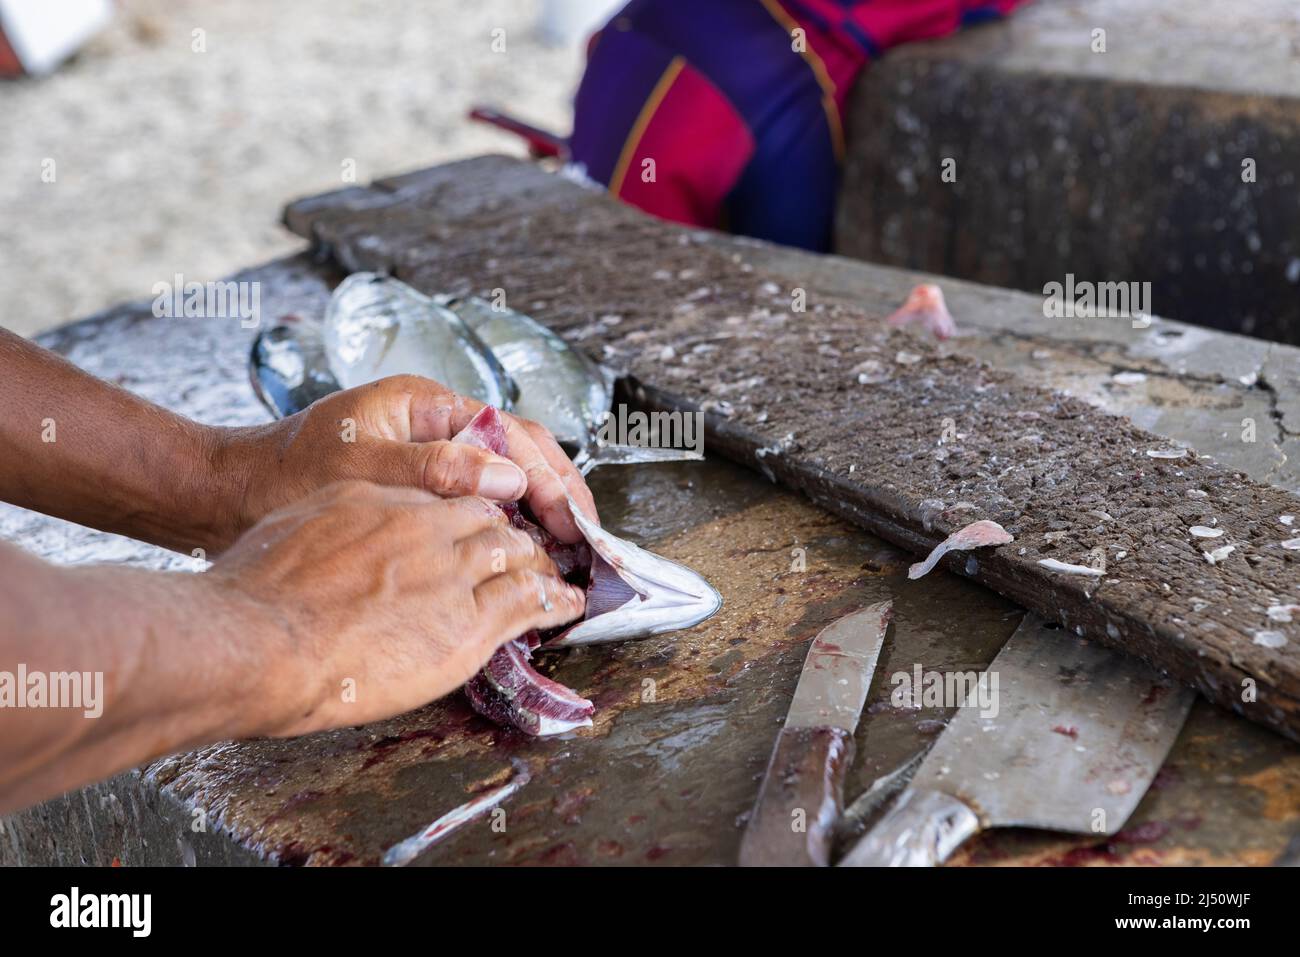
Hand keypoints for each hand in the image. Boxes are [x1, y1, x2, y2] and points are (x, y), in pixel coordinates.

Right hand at [205, 481, 586, 735]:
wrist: (258, 639)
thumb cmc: (254, 595)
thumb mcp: (293, 531)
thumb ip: (334, 528)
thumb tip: (343, 542)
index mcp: (379, 497)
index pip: (443, 497)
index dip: (467, 515)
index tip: (473, 529)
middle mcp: (423, 526)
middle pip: (488, 521)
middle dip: (514, 534)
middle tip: (530, 549)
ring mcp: (450, 572)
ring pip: (517, 555)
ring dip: (540, 565)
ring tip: (555, 576)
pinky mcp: (468, 623)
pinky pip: (529, 601)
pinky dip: (554, 601)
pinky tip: (567, 605)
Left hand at [213, 374, 598, 551]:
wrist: (229, 496)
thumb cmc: (286, 475)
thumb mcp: (363, 469)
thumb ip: (437, 468)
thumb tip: (510, 477)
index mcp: (426, 404)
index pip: (514, 434)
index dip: (553, 481)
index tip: (575, 525)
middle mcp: (434, 424)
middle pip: (521, 452)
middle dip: (560, 496)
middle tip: (587, 545)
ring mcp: (427, 454)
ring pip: (505, 478)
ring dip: (538, 514)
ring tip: (565, 554)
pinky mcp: (416, 487)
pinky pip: (478, 501)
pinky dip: (505, 527)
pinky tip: (517, 557)